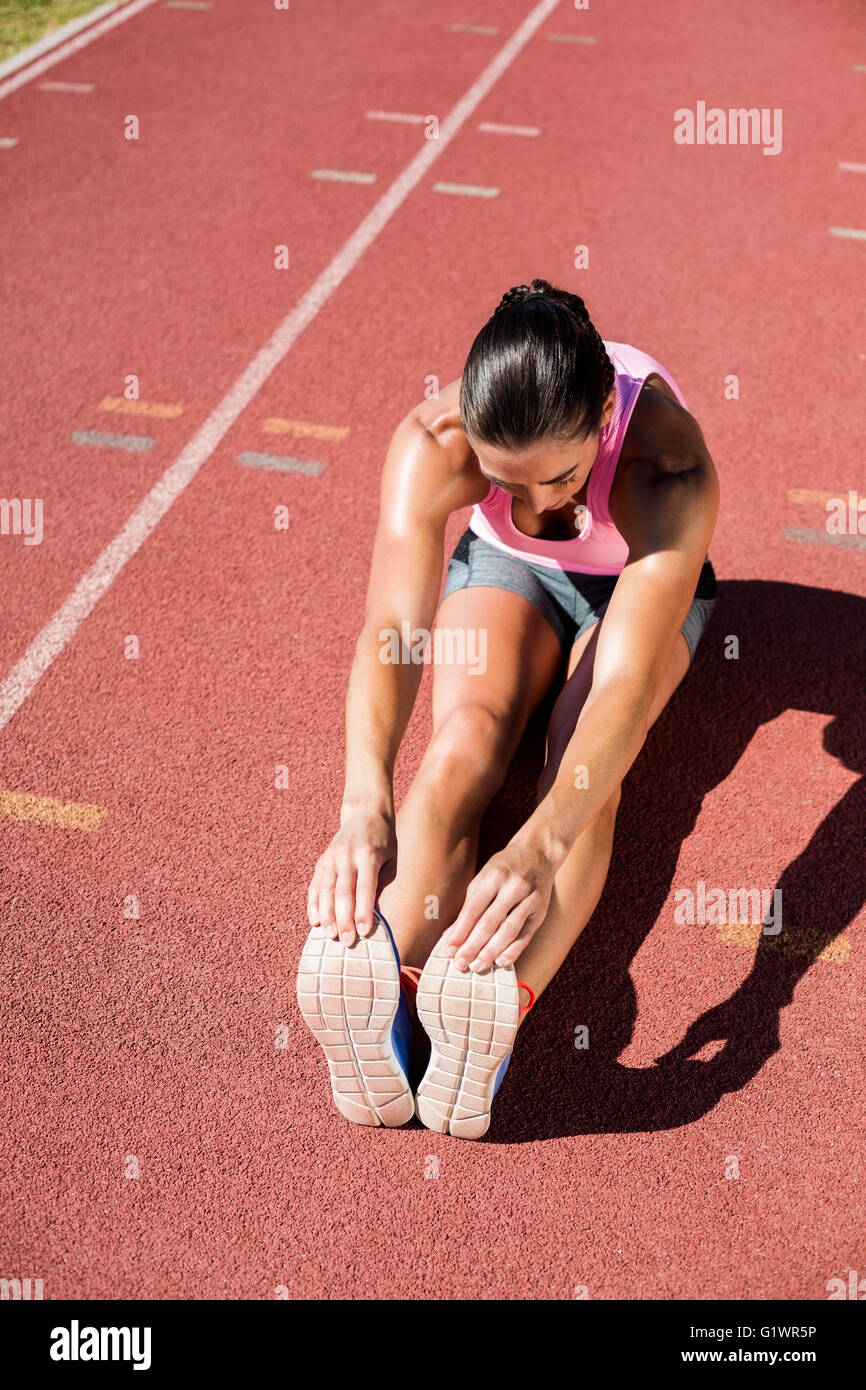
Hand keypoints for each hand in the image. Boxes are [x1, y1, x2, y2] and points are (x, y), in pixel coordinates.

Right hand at [307, 807, 396, 944]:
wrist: (365, 814)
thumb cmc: (384, 841)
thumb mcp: (391, 859)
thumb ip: (382, 883)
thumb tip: (373, 915)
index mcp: (368, 855)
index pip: (365, 888)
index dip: (363, 911)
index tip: (364, 932)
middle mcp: (347, 856)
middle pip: (343, 893)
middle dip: (344, 919)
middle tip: (346, 941)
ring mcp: (331, 858)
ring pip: (326, 891)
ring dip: (327, 915)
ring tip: (330, 936)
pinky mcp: (322, 861)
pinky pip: (315, 886)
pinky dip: (314, 905)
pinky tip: (315, 921)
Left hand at [442, 836, 555, 970]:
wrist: (539, 851)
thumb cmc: (505, 867)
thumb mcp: (484, 878)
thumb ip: (469, 905)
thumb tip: (451, 933)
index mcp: (494, 876)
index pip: (473, 909)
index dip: (460, 932)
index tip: (449, 949)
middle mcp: (513, 887)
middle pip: (489, 922)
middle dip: (472, 946)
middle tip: (460, 964)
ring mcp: (529, 899)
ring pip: (508, 931)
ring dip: (490, 952)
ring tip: (477, 966)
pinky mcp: (540, 910)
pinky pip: (525, 935)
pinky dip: (513, 950)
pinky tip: (500, 961)